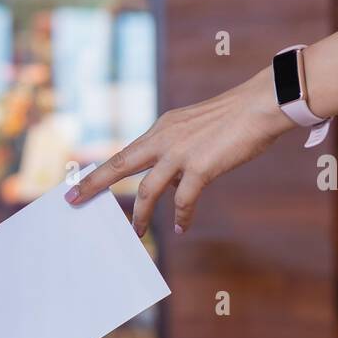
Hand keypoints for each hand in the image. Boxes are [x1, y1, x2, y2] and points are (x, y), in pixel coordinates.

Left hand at [65, 67, 295, 236]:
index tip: (77, 184)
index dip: (99, 171)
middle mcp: (165, 138)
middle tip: (74, 200)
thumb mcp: (195, 130)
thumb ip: (177, 153)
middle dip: (94, 184)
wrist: (263, 104)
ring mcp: (181, 152)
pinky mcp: (201, 167)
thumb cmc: (235, 118)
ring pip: (148, 191)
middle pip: (120, 165)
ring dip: (141, 216)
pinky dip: (182, 216)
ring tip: (137, 233)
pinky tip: (183, 227)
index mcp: (162, 128)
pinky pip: (183, 200)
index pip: (124, 154)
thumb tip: (170, 183)